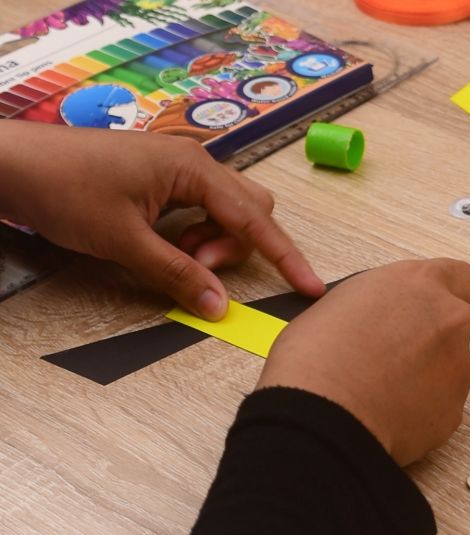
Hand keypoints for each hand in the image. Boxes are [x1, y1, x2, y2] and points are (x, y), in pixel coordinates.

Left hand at [0, 120, 324, 318]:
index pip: (255, 219)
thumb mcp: (124, 241)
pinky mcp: (164, 180)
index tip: (311, 286)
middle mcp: (195, 163)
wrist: (13, 164)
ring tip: (177, 255)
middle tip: (199, 266)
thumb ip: (177, 274)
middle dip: (237, 245)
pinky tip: (169, 244)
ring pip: (228, 211)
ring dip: (214, 241)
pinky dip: (197, 234)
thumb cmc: (64, 189)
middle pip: (250, 210)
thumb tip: (220, 308)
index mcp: (194, 168)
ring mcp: (180, 170)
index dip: (286, 257)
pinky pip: (203, 209)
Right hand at [257, 259, 469, 465]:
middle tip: (393, 356)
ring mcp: (458, 367)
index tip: (430, 309)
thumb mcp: (341, 302)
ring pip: (451, 368)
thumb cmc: (315, 356)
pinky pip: (441, 407)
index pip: (463, 278)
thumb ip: (380, 304)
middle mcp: (449, 319)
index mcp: (420, 283)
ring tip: (381, 392)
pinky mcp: (454, 411)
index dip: (447, 295)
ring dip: (426, 377)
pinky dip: (421, 411)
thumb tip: (381, 319)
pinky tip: (387, 416)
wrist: (320, 415)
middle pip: (455, 325)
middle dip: (432, 339)